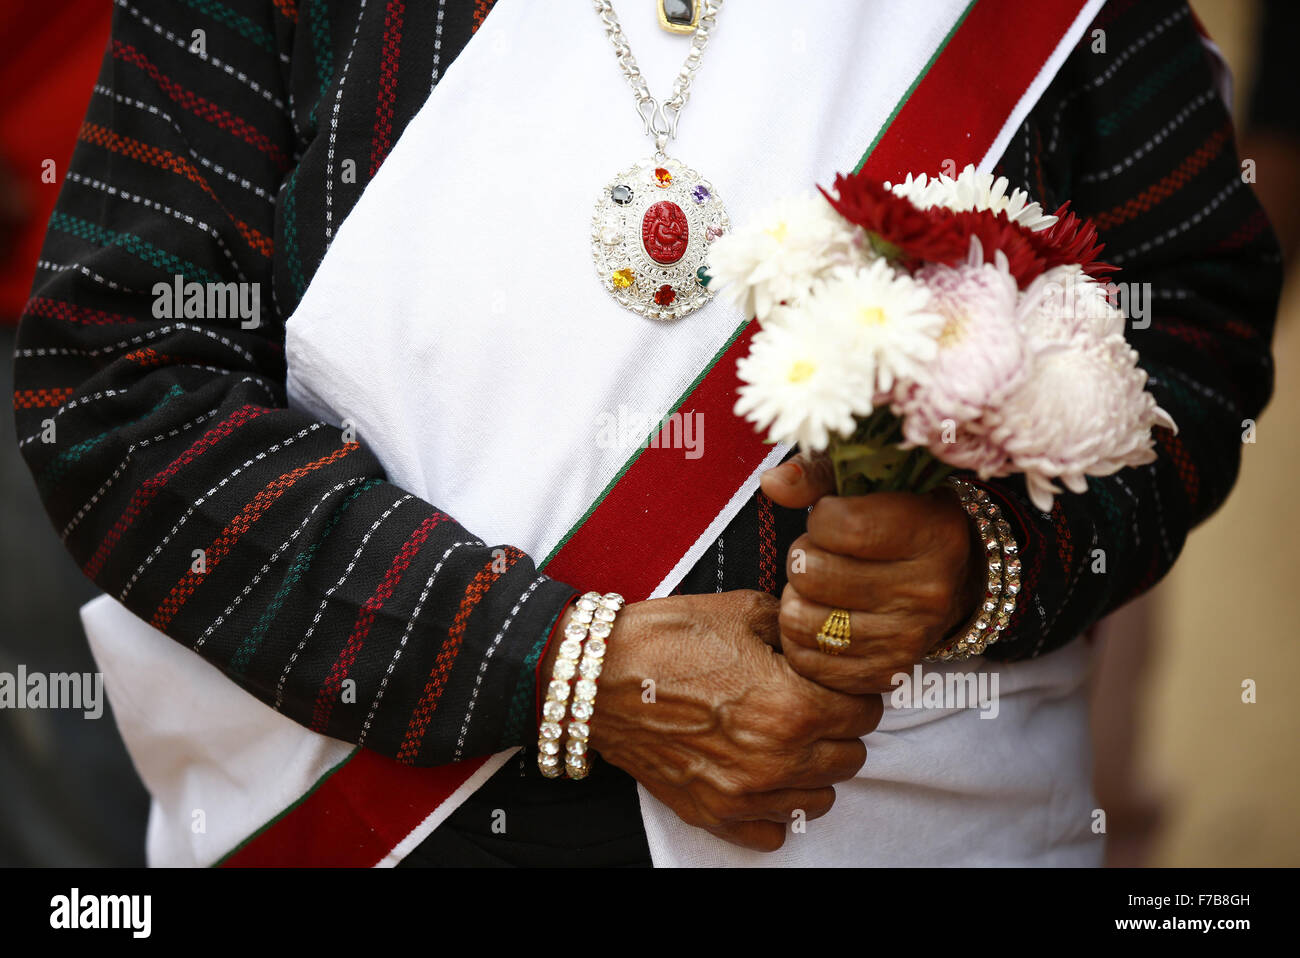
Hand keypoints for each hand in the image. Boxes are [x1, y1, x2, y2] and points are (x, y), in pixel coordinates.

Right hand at [565, 590, 881, 852]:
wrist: (597, 677)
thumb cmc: (666, 640)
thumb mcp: (743, 611)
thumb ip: (797, 630)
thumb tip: (823, 641)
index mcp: (793, 706)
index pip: (864, 712)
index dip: (851, 690)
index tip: (833, 682)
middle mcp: (777, 760)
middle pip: (851, 757)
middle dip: (839, 729)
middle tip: (811, 705)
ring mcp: (744, 795)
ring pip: (820, 799)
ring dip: (814, 769)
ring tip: (787, 739)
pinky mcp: (713, 813)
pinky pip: (772, 832)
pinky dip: (776, 808)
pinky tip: (762, 774)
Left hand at [760, 453, 985, 694]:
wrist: (958, 581)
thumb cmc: (903, 521)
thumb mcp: (874, 484)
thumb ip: (819, 475)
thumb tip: (773, 484)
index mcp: (934, 534)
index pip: (840, 525)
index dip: (820, 518)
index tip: (833, 518)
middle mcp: (928, 591)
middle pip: (811, 573)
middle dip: (805, 557)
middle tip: (825, 554)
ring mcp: (909, 639)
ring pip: (799, 619)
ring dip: (798, 598)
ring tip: (821, 587)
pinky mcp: (886, 674)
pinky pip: (806, 661)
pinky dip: (801, 639)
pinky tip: (824, 618)